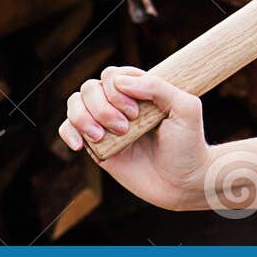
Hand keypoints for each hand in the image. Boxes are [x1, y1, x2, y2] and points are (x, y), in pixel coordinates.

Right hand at [59, 66, 211, 211]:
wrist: (182, 182)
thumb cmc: (188, 144)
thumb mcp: (185, 108)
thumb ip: (158, 87)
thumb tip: (121, 81)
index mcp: (142, 91)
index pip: (114, 74)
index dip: (117, 89)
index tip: (136, 112)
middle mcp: (121, 104)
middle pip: (91, 88)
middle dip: (102, 107)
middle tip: (125, 127)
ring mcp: (106, 125)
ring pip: (76, 103)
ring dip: (84, 118)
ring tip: (102, 137)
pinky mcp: (96, 146)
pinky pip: (68, 129)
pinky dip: (69, 132)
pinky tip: (81, 145)